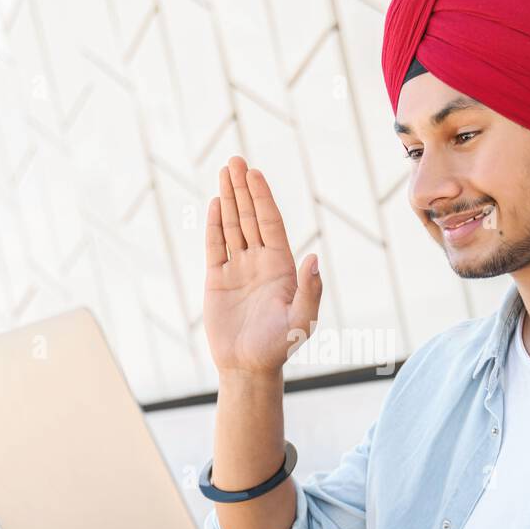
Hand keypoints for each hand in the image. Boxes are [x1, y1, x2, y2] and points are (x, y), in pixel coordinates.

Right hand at [203, 155, 321, 377]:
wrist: (249, 368)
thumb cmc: (280, 347)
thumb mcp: (302, 320)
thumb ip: (310, 290)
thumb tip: (314, 258)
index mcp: (282, 267)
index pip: (271, 224)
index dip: (262, 198)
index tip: (254, 174)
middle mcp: (260, 262)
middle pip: (251, 218)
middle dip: (243, 189)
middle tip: (236, 160)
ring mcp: (238, 269)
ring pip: (233, 226)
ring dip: (229, 199)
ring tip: (224, 171)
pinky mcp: (217, 280)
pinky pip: (215, 246)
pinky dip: (215, 225)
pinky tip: (216, 204)